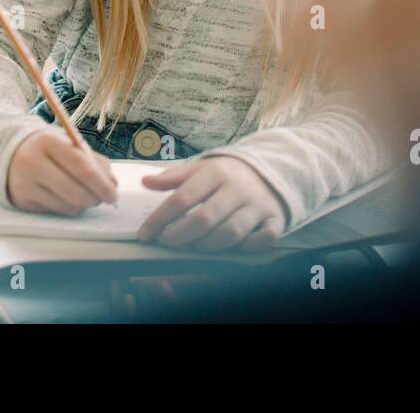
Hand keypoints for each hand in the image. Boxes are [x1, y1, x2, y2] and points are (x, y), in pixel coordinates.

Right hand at [6, 129, 118, 213]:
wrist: (9, 153)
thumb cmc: (48, 149)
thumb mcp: (68, 144)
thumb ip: (93, 160)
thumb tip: (112, 183)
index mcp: (48, 142)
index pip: (82, 167)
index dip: (102, 184)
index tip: (114, 193)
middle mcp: (33, 163)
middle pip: (75, 191)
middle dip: (96, 198)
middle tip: (107, 198)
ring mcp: (26, 184)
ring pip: (67, 206)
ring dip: (84, 205)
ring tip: (88, 196)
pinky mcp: (22, 201)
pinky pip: (56, 211)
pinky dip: (69, 208)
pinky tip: (70, 198)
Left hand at [137, 157, 285, 251]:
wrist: (269, 172)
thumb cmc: (226, 176)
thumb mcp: (200, 169)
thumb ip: (173, 177)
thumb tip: (145, 182)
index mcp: (215, 173)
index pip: (181, 199)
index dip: (159, 219)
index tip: (144, 235)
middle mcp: (237, 188)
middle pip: (204, 219)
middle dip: (180, 236)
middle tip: (167, 242)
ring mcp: (257, 205)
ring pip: (231, 233)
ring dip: (208, 245)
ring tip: (194, 246)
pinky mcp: (275, 219)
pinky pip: (263, 239)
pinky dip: (248, 247)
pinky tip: (233, 248)